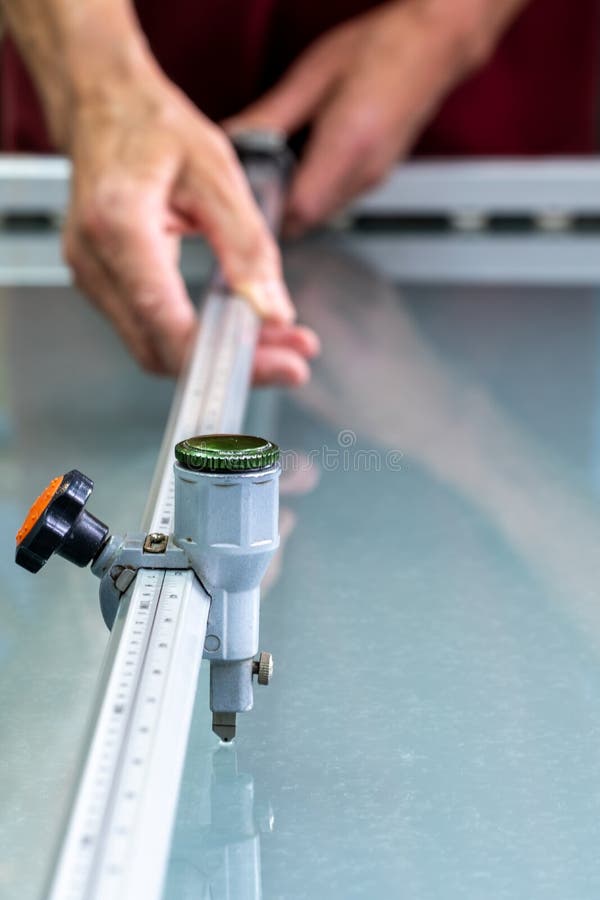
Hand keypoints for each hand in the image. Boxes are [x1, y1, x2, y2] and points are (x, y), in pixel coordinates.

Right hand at [63, 63, 312, 377]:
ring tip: (275, 343)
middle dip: (231, 367)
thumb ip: (248, 247)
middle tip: (291, 360)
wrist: (104, 106)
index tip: (282, 365)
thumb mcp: (218, 173)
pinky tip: (238, 328)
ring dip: (217, 358)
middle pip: (162, 351)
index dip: (227, 357)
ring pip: (155, 350)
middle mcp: (94, 260)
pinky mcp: (101, 286)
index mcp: (119, 224)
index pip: (169, 323)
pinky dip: (197, 341)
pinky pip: (149, 332)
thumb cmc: (154, 128)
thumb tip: (272, 310)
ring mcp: (91, 278)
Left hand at [227, 0, 526, 232]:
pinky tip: (302, 163)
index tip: (243, 196)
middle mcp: (364, 172)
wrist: (435, 45)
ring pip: (320, 215)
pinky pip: (335, 201)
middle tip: (250, 184)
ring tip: (273, 171)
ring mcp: (373, 179)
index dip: (266, 209)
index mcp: (348, 144)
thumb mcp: (313, 76)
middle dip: (275, 209)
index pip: (298, 209)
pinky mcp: (375, 177)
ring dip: (294, 202)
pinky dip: (313, 192)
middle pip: (307, 220)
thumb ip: (271, 115)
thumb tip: (234, 138)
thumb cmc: (383, 48)